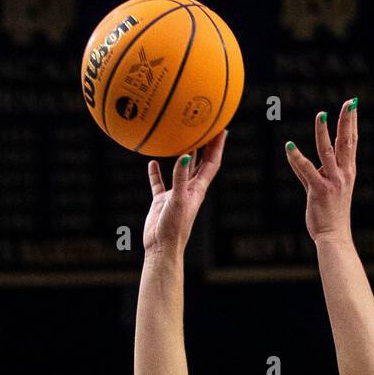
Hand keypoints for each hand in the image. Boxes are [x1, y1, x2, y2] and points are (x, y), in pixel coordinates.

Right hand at [143, 132, 227, 256]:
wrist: (162, 248)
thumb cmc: (174, 228)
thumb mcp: (178, 200)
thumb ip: (180, 178)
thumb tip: (184, 155)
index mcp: (198, 189)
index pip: (211, 163)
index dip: (217, 146)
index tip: (221, 129)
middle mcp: (189, 189)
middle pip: (200, 162)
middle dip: (205, 145)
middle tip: (206, 126)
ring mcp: (176, 194)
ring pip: (181, 169)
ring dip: (183, 154)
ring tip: (183, 136)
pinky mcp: (162, 201)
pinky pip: (159, 183)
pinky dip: (156, 172)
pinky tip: (152, 162)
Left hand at [285, 98, 358, 242]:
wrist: (334, 236)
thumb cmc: (331, 215)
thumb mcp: (326, 190)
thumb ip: (312, 173)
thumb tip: (296, 158)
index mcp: (347, 172)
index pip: (352, 142)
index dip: (353, 122)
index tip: (353, 104)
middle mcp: (343, 174)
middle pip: (346, 142)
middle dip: (347, 121)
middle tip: (349, 102)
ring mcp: (332, 183)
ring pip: (327, 152)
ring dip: (323, 132)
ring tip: (320, 115)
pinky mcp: (318, 191)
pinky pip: (306, 170)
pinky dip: (296, 158)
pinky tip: (289, 146)